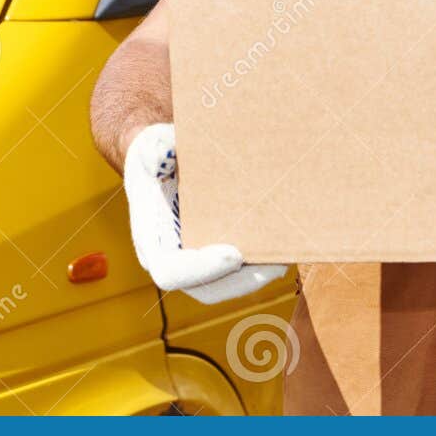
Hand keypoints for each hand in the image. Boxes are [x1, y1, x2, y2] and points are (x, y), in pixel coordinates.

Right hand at [122, 123, 286, 304]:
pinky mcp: (214, 255)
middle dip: (242, 281)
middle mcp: (171, 259)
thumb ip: (155, 150)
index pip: (169, 272)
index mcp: (150, 239)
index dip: (200, 269)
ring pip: (226, 285)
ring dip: (258, 276)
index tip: (234, 253)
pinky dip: (259, 264)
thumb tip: (163, 154)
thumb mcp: (151, 146)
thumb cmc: (156, 154)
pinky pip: (237, 273)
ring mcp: (193, 262)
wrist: (162, 158)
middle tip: (276, 264)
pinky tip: (282, 245)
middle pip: (206, 289)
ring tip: (286, 255)